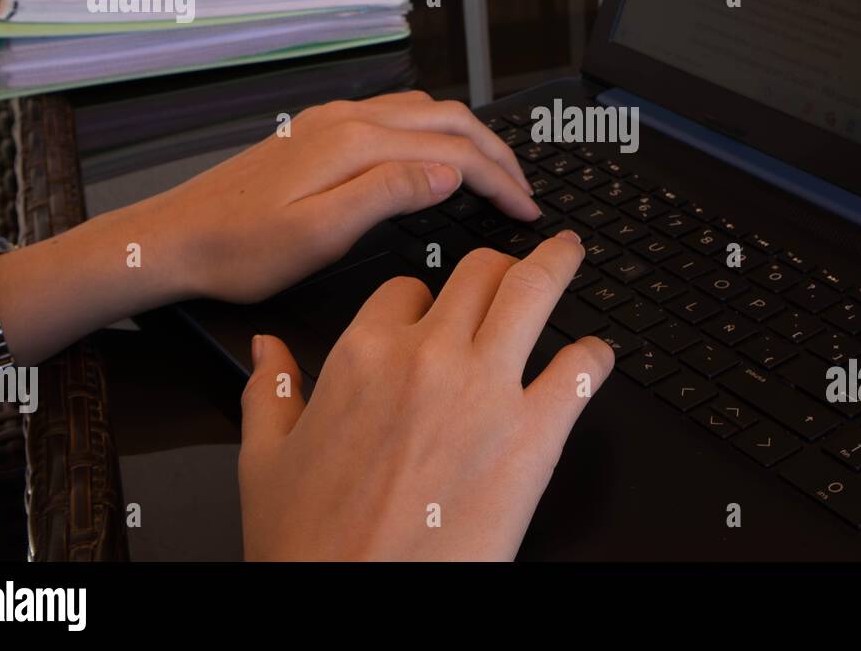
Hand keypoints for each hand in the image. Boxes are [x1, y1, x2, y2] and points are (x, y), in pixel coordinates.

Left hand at [0, 90, 538, 364]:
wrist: (172, 238)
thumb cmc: (239, 250)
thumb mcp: (318, 235)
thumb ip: (387, 195)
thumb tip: (450, 171)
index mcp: (356, 143)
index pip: (454, 150)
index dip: (500, 180)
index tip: (528, 212)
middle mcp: (349, 119)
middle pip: (448, 119)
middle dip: (496, 153)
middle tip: (525, 194)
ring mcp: (333, 119)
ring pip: (425, 111)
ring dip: (469, 138)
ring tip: (495, 176)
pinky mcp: (319, 130)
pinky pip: (398, 116)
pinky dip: (436, 133)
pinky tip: (438, 159)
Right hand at [239, 232, 613, 560]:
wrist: (355, 604)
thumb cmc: (311, 545)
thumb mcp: (265, 460)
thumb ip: (270, 391)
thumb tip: (268, 350)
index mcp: (363, 356)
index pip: (407, 289)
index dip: (424, 298)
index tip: (434, 311)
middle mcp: (428, 359)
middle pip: (478, 273)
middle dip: (496, 266)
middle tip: (515, 266)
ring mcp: (486, 390)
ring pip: (532, 291)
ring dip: (557, 264)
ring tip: (568, 255)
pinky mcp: (534, 434)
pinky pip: (579, 369)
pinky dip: (594, 355)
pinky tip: (595, 356)